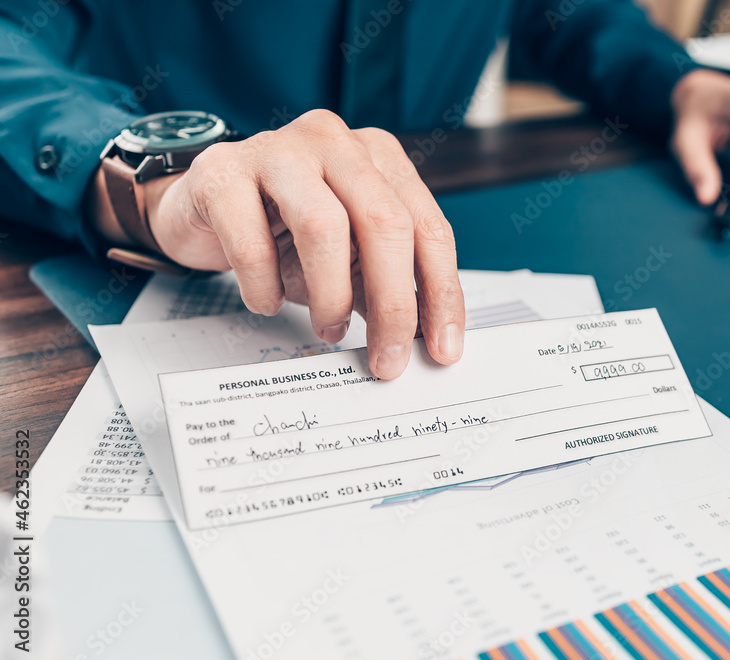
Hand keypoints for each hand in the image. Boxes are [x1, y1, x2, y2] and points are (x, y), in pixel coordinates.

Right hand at [141, 110, 464, 378]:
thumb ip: (385, 287)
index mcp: (378, 157)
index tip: (442, 348)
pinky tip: (267, 302)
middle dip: (394, 304)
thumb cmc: (282, 231)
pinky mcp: (221, 172)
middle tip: (387, 359)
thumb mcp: (347, 258)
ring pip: (325, 226)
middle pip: (385, 224)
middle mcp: (335, 142)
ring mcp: (277, 149)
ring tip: (328, 329)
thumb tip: (425, 339)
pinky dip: (265, 287)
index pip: (427, 227)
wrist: (200, 208)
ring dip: (332, 296)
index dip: (441, 292)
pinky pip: (252, 241)